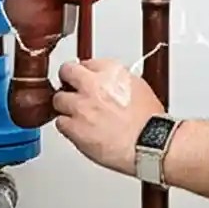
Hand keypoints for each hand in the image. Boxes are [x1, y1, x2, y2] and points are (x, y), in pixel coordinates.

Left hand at [53, 58, 164, 176]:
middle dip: (67, 80)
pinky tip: (78, 129)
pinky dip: (67, 126)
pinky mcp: (74, 127)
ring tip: (76, 114)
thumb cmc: (150, 122)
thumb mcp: (139, 87)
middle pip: (66, 71)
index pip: (87, 62)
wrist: (149, 144)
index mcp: (111, 71)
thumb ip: (118, 80)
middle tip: (69, 88)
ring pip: (58, 99)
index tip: (85, 78)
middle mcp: (94, 84)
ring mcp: (81, 105)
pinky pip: (60, 122)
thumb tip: (108, 81)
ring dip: (66, 106)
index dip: (86, 73)